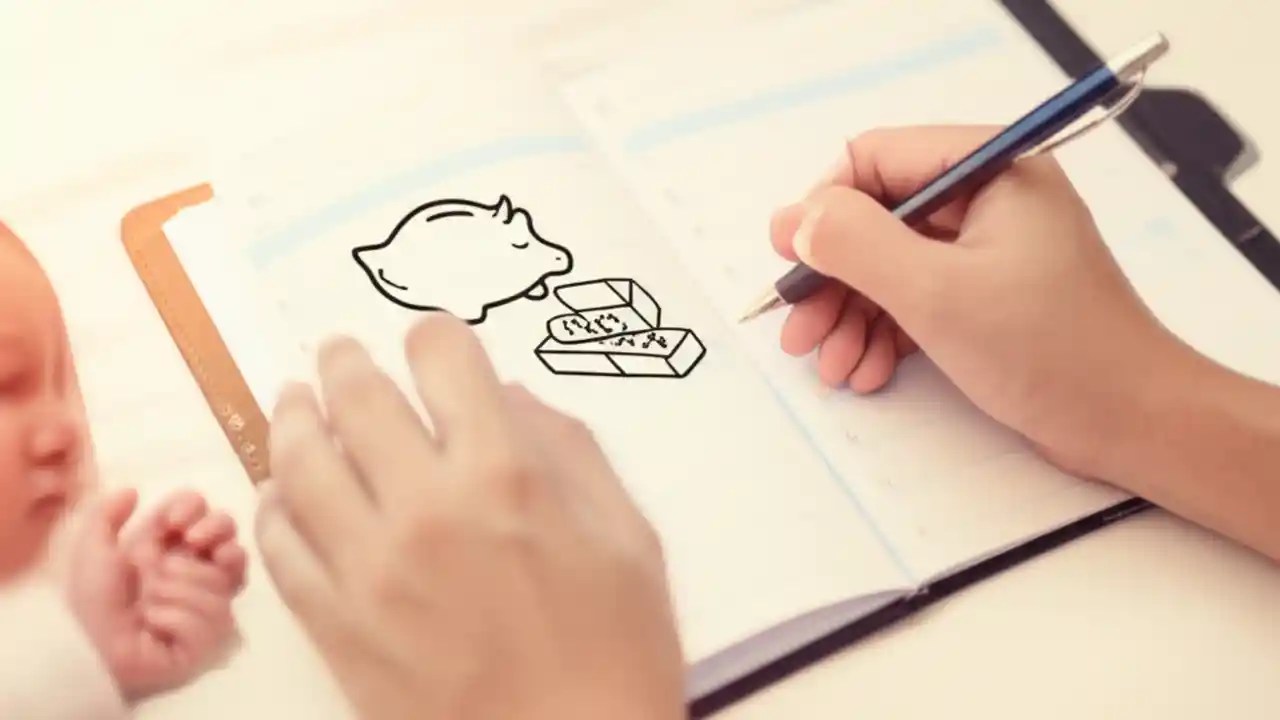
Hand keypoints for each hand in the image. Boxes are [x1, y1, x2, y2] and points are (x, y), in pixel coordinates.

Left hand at [66, 488, 246, 701]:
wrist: (85, 647)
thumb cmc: (91, 601)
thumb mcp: (92, 550)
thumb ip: (106, 515)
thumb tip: (133, 490)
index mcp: (174, 550)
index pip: (206, 515)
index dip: (198, 510)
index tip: (174, 521)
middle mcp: (198, 576)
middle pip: (234, 542)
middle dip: (217, 533)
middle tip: (192, 540)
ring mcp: (206, 609)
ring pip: (221, 582)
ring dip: (180, 587)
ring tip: (149, 602)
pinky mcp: (207, 642)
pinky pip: (211, 620)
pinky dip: (178, 618)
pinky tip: (155, 625)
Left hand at [254, 315, 685, 719]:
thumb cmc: (620, 653)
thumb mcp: (629, 539)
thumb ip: (571, 453)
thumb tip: (512, 398)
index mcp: (505, 475)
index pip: (444, 361)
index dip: (436, 338)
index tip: (433, 343)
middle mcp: (426, 507)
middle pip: (358, 398)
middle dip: (346, 361)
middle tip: (339, 353)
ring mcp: (370, 569)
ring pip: (299, 465)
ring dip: (292, 420)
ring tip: (293, 403)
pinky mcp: (336, 626)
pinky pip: (281, 551)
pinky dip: (273, 510)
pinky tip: (279, 495)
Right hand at [771, 124, 1194, 478]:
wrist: (1132, 423)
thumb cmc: (1048, 349)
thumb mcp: (937, 293)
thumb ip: (858, 247)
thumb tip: (794, 219)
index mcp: (990, 169)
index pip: (877, 159)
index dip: (824, 208)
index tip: (790, 264)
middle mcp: (987, 197)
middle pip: (876, 219)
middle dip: (833, 280)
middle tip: (798, 332)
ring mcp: (988, 248)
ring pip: (890, 265)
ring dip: (852, 315)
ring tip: (831, 368)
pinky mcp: (987, 295)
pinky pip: (916, 298)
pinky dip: (885, 332)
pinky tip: (866, 371)